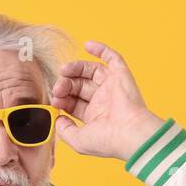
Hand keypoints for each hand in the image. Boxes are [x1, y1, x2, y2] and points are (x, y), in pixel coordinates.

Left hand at [50, 39, 165, 161]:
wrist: (130, 133)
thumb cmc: (107, 141)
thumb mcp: (78, 141)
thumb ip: (64, 131)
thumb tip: (58, 118)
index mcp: (94, 116)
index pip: (73, 102)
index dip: (62, 98)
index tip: (55, 99)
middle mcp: (103, 101)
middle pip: (79, 86)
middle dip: (66, 84)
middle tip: (58, 87)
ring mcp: (112, 87)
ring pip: (91, 71)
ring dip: (76, 68)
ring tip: (65, 70)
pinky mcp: (122, 76)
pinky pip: (113, 58)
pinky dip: (101, 49)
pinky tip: (87, 45)